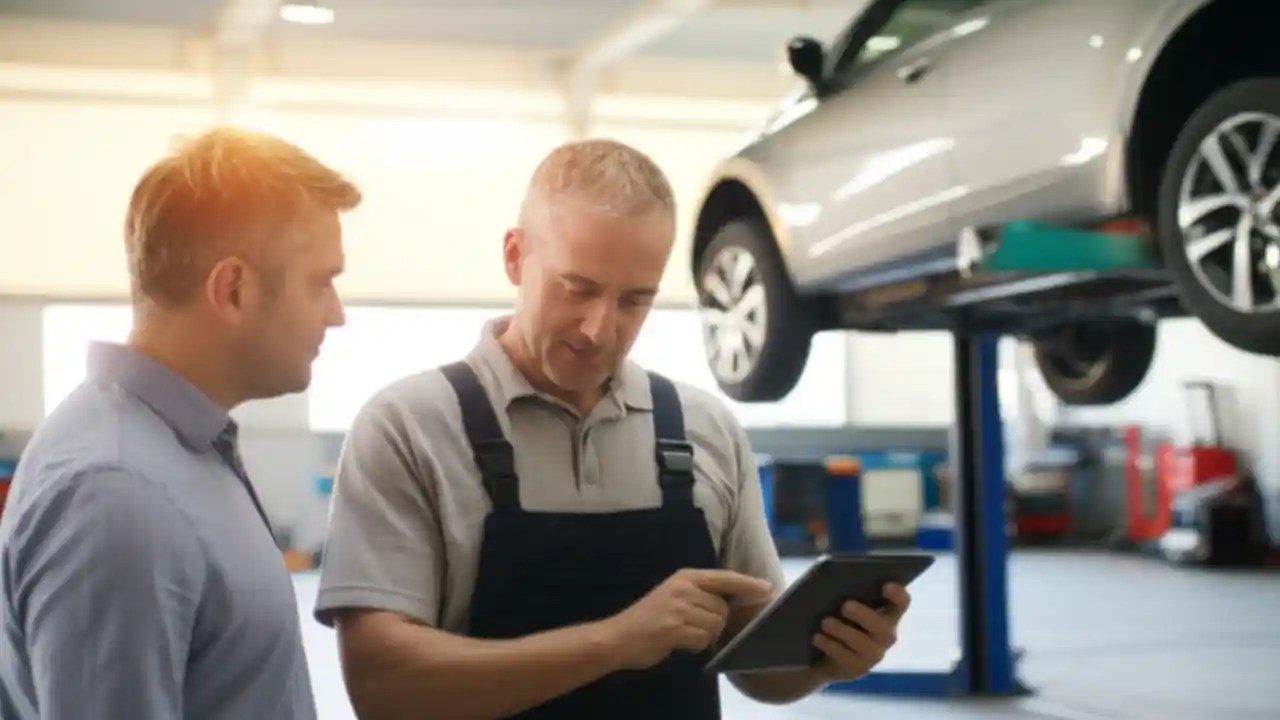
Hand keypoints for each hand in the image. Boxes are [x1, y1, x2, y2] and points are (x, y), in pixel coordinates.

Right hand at [602, 568, 773, 670]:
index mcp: (685, 577)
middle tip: (693, 628)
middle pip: (722, 608)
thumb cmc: (647, 618)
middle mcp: (684, 588)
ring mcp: (679, 607)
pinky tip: (679, 642)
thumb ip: (699, 595)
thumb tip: (730, 605)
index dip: (748, 584)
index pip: (724, 578)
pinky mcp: (675, 628)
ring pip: (715, 625)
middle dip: (715, 623)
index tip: (767, 588)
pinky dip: (696, 645)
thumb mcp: (674, 596)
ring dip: (705, 636)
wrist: (618, 636)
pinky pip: (703, 640)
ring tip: (683, 634)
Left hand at [811, 583, 910, 682]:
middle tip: (845, 605)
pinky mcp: (857, 670)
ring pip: (863, 644)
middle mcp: (886, 635)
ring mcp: (873, 655)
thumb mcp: (838, 600)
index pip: (901, 602)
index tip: (885, 584)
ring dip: (843, 631)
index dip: (897, 594)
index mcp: (887, 612)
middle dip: (864, 615)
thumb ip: (844, 588)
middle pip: (882, 626)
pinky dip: (831, 646)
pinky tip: (817, 637)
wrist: (820, 650)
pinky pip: (847, 660)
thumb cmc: (834, 614)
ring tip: (825, 622)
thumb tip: (834, 576)